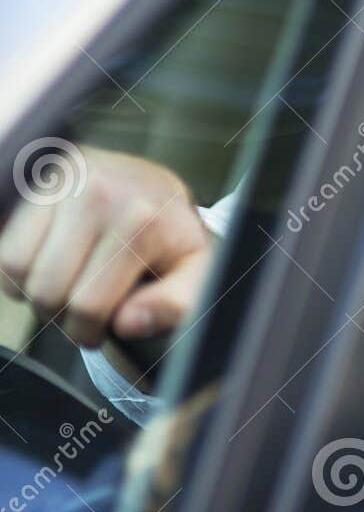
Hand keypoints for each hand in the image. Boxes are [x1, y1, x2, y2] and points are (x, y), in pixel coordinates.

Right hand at [0, 146, 212, 346]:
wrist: (158, 189)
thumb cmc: (173, 237)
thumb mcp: (195, 272)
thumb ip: (176, 304)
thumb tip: (127, 322)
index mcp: (142, 221)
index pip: (88, 304)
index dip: (89, 331)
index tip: (101, 329)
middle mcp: (100, 194)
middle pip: (47, 290)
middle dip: (60, 315)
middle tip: (82, 309)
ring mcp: (64, 182)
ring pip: (17, 269)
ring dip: (35, 291)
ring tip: (68, 285)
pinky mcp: (39, 180)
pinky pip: (5, 247)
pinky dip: (19, 268)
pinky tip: (50, 264)